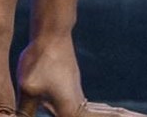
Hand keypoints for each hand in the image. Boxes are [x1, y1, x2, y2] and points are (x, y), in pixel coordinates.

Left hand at [16, 37, 146, 116]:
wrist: (51, 37)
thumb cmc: (39, 63)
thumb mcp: (28, 90)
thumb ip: (26, 111)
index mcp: (70, 112)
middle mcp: (81, 108)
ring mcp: (80, 98)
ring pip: (105, 115)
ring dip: (120, 116)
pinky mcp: (75, 91)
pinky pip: (98, 109)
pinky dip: (111, 113)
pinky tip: (114, 113)